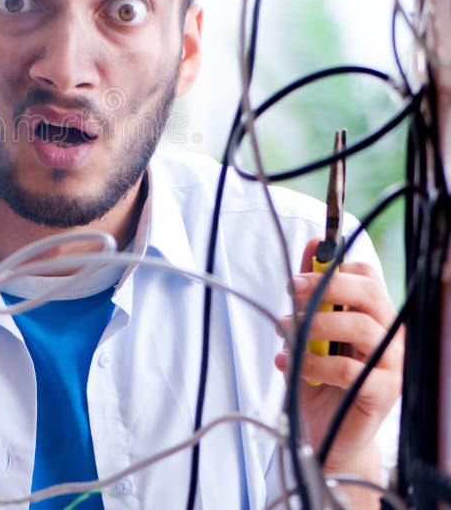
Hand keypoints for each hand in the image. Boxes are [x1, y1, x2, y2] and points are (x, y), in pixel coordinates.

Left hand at [275, 237, 402, 479]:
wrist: (326, 432)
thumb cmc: (319, 376)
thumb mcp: (308, 327)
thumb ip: (312, 289)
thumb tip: (313, 243)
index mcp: (373, 314)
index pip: (367, 275)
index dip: (333, 269)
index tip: (297, 279)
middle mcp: (389, 334)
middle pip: (369, 293)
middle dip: (325, 287)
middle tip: (291, 295)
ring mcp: (391, 364)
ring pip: (360, 327)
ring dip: (313, 326)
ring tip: (283, 332)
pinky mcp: (383, 392)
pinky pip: (351, 370)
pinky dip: (313, 363)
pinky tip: (288, 363)